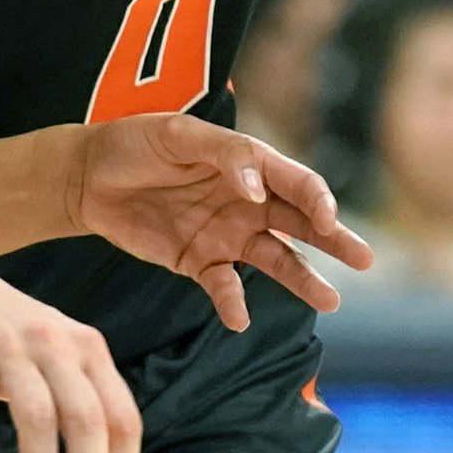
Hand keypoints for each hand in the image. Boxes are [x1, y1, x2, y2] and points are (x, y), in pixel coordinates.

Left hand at [66, 114, 368, 332]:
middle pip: (300, 223)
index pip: (294, 181)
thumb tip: (254, 188)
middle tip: (365, 259)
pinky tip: (240, 318)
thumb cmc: (135, 143)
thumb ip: (224, 156)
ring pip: (275, 259)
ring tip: (330, 300)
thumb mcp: (178, 134)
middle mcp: (247, 202)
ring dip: (302, 279)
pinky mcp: (199, 262)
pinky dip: (234, 303)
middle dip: (334, 240)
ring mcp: (226, 234)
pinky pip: (225, 286)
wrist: (87, 177)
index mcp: (248, 164)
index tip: (325, 217)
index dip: (315, 197)